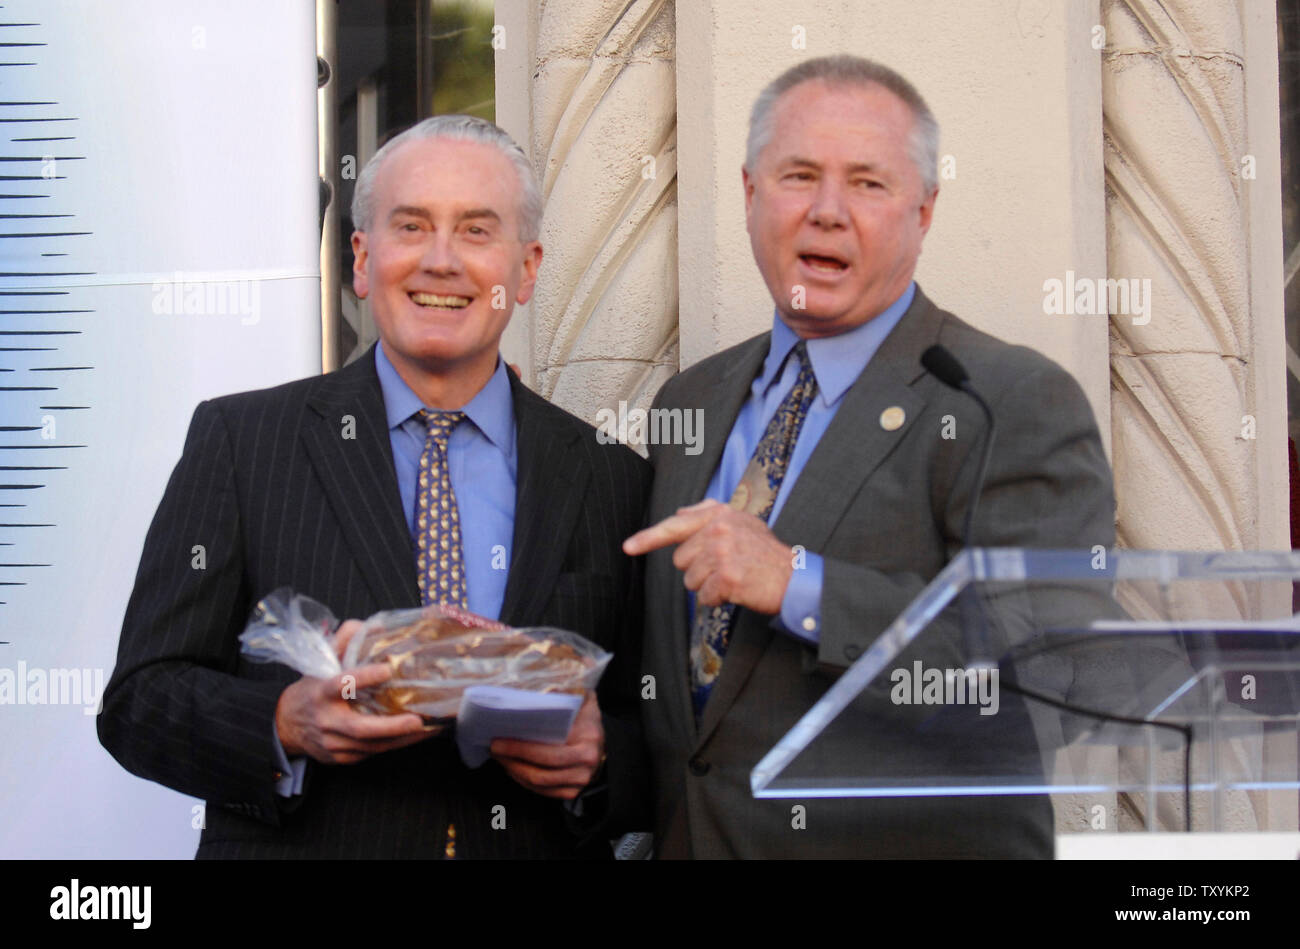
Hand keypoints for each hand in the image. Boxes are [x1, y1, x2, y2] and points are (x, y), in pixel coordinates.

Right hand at [274, 619, 441, 764]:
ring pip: (370, 745)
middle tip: (416, 720)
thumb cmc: (312, 690)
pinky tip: (413, 737)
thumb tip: (373, 625)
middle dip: (390, 726)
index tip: (386, 670)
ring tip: (427, 729)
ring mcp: (333, 742)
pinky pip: (371, 753)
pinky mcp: (341, 757)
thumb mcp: (320, 663)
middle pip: (359, 728)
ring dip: (401, 739)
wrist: (286, 725)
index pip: (341, 685)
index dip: (363, 678)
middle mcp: (327, 720)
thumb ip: (345, 642)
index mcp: (321, 692)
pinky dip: (394, 746)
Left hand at [489, 691, 604, 799]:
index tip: (499, 738)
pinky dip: (523, 780)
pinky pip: (542, 791)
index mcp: (588, 740)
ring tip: (499, 757)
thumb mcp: (585, 701)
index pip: (549, 750)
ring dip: (514, 771)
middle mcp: (586, 764)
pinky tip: (512, 767)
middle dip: (512, 760)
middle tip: (494, 747)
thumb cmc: (589, 720)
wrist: (606, 745)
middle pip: (540, 771)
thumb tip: (547, 689)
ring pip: (539, 783)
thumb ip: (569, 692)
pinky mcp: (572, 792)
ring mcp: (579, 781)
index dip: (520, 748)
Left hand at [623, 498, 793, 613]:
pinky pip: (704, 596)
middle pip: (680, 559)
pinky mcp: (728, 576)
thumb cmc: (765, 554)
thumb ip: (709, 515)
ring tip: (733, 578)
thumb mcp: (742, 523)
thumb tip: (680, 513)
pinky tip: (737, 590)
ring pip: (690, 580)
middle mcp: (719, 529)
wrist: (794, 578)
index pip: (676, 525)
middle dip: (698, 569)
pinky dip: (717, 599)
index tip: (628, 547)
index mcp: (720, 514)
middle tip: (726, 568)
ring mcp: (723, 552)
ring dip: (708, 585)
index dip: (648, 538)